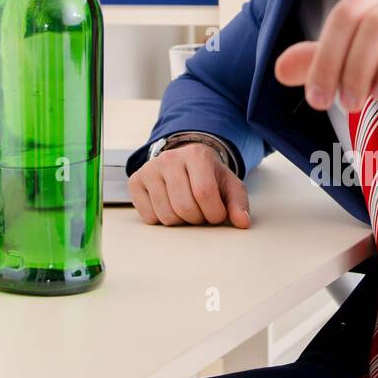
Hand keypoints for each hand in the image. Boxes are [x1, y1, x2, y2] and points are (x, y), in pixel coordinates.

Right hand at [129, 142, 250, 227]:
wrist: (185, 163)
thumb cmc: (209, 178)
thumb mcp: (229, 186)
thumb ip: (238, 204)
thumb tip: (243, 223)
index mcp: (197, 155)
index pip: (204, 193)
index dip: (214, 213)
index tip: (217, 214)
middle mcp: (170, 158)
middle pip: (184, 207)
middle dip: (197, 219)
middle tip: (201, 212)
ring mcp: (149, 169)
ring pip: (166, 216)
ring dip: (180, 222)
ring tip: (186, 208)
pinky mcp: (135, 182)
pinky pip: (149, 217)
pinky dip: (162, 220)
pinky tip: (169, 206)